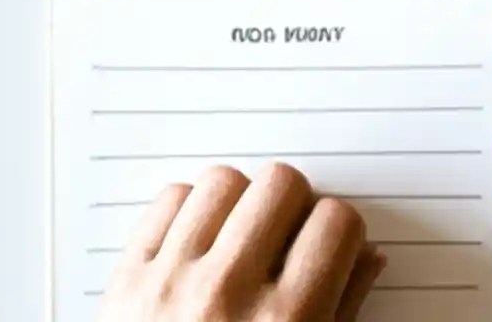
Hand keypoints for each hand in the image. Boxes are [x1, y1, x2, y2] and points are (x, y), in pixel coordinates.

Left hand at [98, 163, 384, 321]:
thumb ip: (342, 311)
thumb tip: (364, 259)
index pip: (337, 221)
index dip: (342, 230)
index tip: (333, 244)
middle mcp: (229, 295)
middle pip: (282, 185)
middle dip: (296, 205)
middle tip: (291, 234)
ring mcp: (172, 282)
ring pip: (223, 182)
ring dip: (241, 202)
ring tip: (243, 234)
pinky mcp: (126, 280)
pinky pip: (169, 201)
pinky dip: (190, 211)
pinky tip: (203, 240)